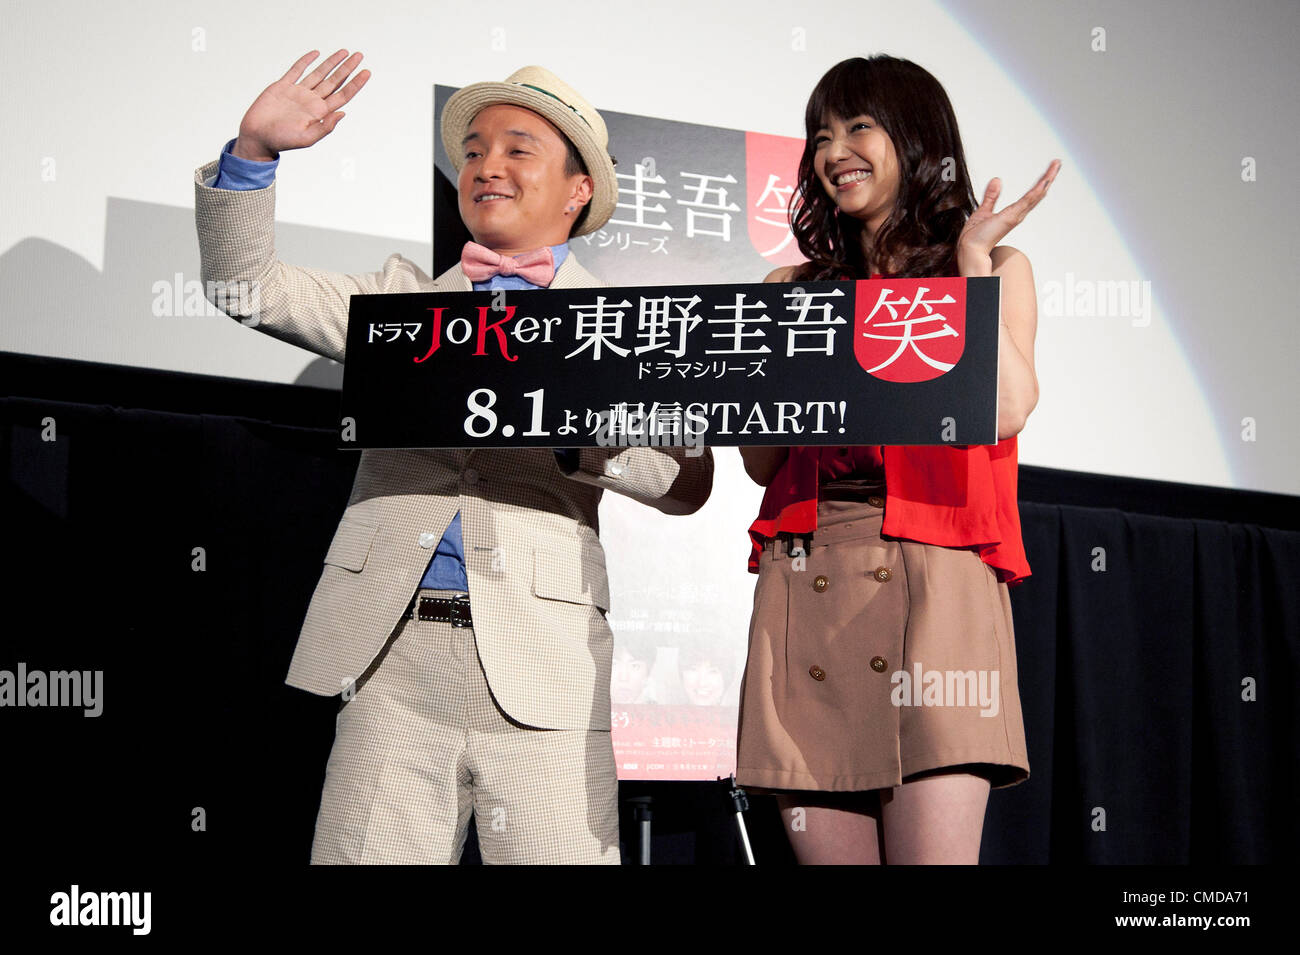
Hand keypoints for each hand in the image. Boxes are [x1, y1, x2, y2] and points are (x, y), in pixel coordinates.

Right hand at [232, 50, 370, 160]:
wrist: (257, 136)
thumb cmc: (281, 141)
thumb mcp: (307, 138)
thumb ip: (325, 127)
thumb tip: (343, 114)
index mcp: (320, 113)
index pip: (342, 95)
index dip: (355, 84)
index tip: (366, 72)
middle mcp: (312, 101)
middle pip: (335, 81)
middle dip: (347, 68)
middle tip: (359, 56)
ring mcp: (298, 92)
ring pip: (319, 73)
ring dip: (331, 62)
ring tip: (345, 52)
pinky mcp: (283, 86)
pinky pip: (296, 70)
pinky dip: (306, 61)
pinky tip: (316, 53)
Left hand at [957, 160, 1060, 264]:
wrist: (970, 250)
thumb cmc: (975, 238)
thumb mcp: (984, 211)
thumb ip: (991, 196)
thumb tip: (996, 180)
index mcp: (1012, 214)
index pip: (1030, 196)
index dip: (1039, 183)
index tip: (1047, 171)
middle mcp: (1018, 214)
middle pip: (1038, 194)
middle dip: (1048, 178)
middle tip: (1057, 163)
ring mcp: (1016, 215)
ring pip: (1036, 194)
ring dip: (1047, 178)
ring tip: (1056, 165)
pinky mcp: (1012, 216)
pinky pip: (1028, 200)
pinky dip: (1038, 189)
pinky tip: (1046, 179)